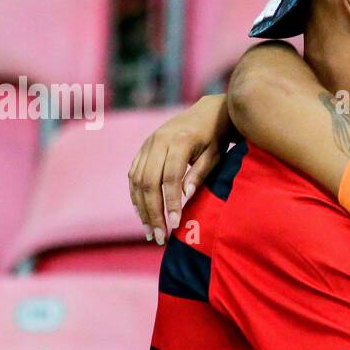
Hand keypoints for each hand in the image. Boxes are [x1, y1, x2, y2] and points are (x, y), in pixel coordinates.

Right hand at [128, 95, 228, 243]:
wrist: (207, 112)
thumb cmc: (215, 137)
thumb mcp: (215, 155)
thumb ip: (200, 174)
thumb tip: (185, 197)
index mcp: (179, 141)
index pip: (170, 178)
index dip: (170, 202)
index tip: (174, 224)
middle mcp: (158, 141)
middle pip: (148, 182)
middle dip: (152, 211)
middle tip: (158, 236)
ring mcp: (147, 144)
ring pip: (137, 180)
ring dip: (141, 208)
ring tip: (149, 231)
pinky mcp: (143, 148)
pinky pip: (133, 174)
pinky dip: (136, 195)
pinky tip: (142, 213)